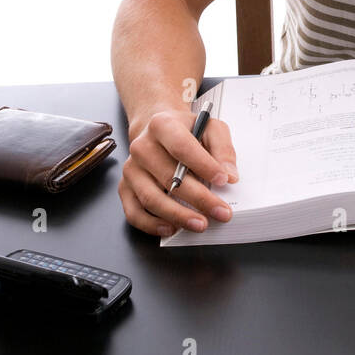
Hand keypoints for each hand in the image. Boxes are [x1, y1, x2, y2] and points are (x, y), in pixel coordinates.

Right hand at [119, 108, 238, 237]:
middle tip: (221, 212)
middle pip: (169, 177)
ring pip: (151, 198)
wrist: (157, 131)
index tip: (224, 180)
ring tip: (200, 224)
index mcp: (162, 125)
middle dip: (199, 198)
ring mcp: (131, 169)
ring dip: (177, 215)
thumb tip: (229, 175)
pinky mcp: (125, 188)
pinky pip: (134, 212)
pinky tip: (171, 228)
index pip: (182, 147)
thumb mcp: (210, 127)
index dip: (203, 165)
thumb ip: (223, 148)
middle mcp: (142, 147)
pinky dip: (151, 225)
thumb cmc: (186, 131)